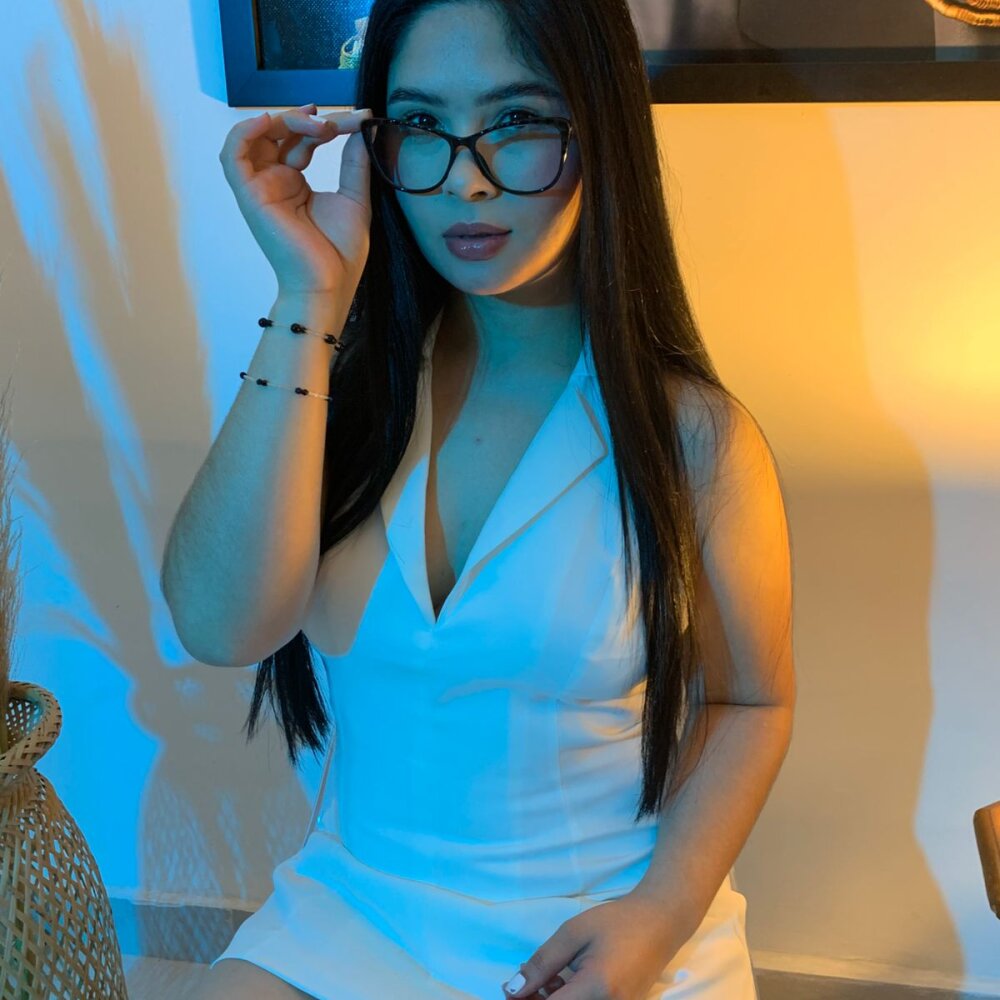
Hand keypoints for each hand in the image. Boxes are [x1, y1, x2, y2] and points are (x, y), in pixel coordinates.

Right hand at [217, 102, 373, 295]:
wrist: (328, 285)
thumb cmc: (340, 254)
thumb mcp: (354, 199)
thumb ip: (354, 164)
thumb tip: (361, 129)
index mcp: (297, 184)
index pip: (305, 141)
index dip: (330, 124)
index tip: (361, 119)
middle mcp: (276, 182)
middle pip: (282, 134)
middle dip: (311, 120)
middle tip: (339, 122)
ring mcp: (261, 188)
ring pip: (258, 137)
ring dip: (285, 121)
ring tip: (316, 124)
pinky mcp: (250, 196)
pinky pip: (233, 156)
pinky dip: (244, 132)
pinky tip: (268, 120)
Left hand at [500, 893, 679, 999]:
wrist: (661, 922)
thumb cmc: (617, 922)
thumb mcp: (574, 932)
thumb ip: (542, 963)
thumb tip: (513, 990)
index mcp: (597, 988)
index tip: (508, 991)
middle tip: (523, 982)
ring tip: (546, 977)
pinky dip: (570, 999)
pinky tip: (563, 982)